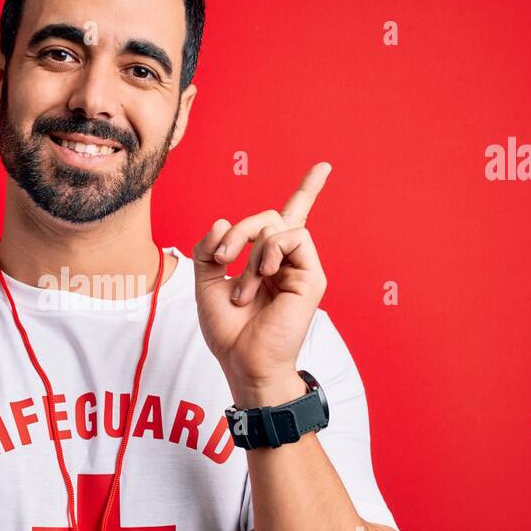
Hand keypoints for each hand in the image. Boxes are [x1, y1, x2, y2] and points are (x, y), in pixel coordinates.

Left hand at [192, 163, 330, 406]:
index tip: (324, 167)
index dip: (307, 191)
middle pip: (268, 218)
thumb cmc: (228, 331)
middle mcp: (288, 262)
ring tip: (242, 289)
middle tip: (221, 257)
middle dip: (238, 231)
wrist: (243, 363)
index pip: (289, 220)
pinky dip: (269, 252)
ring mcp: (301, 269)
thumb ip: (208, 249)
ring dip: (249, 251)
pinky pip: (292, 238)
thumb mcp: (205, 283)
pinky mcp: (312, 278)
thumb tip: (222, 221)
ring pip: (276, 225)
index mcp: (268, 262)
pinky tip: (262, 276)